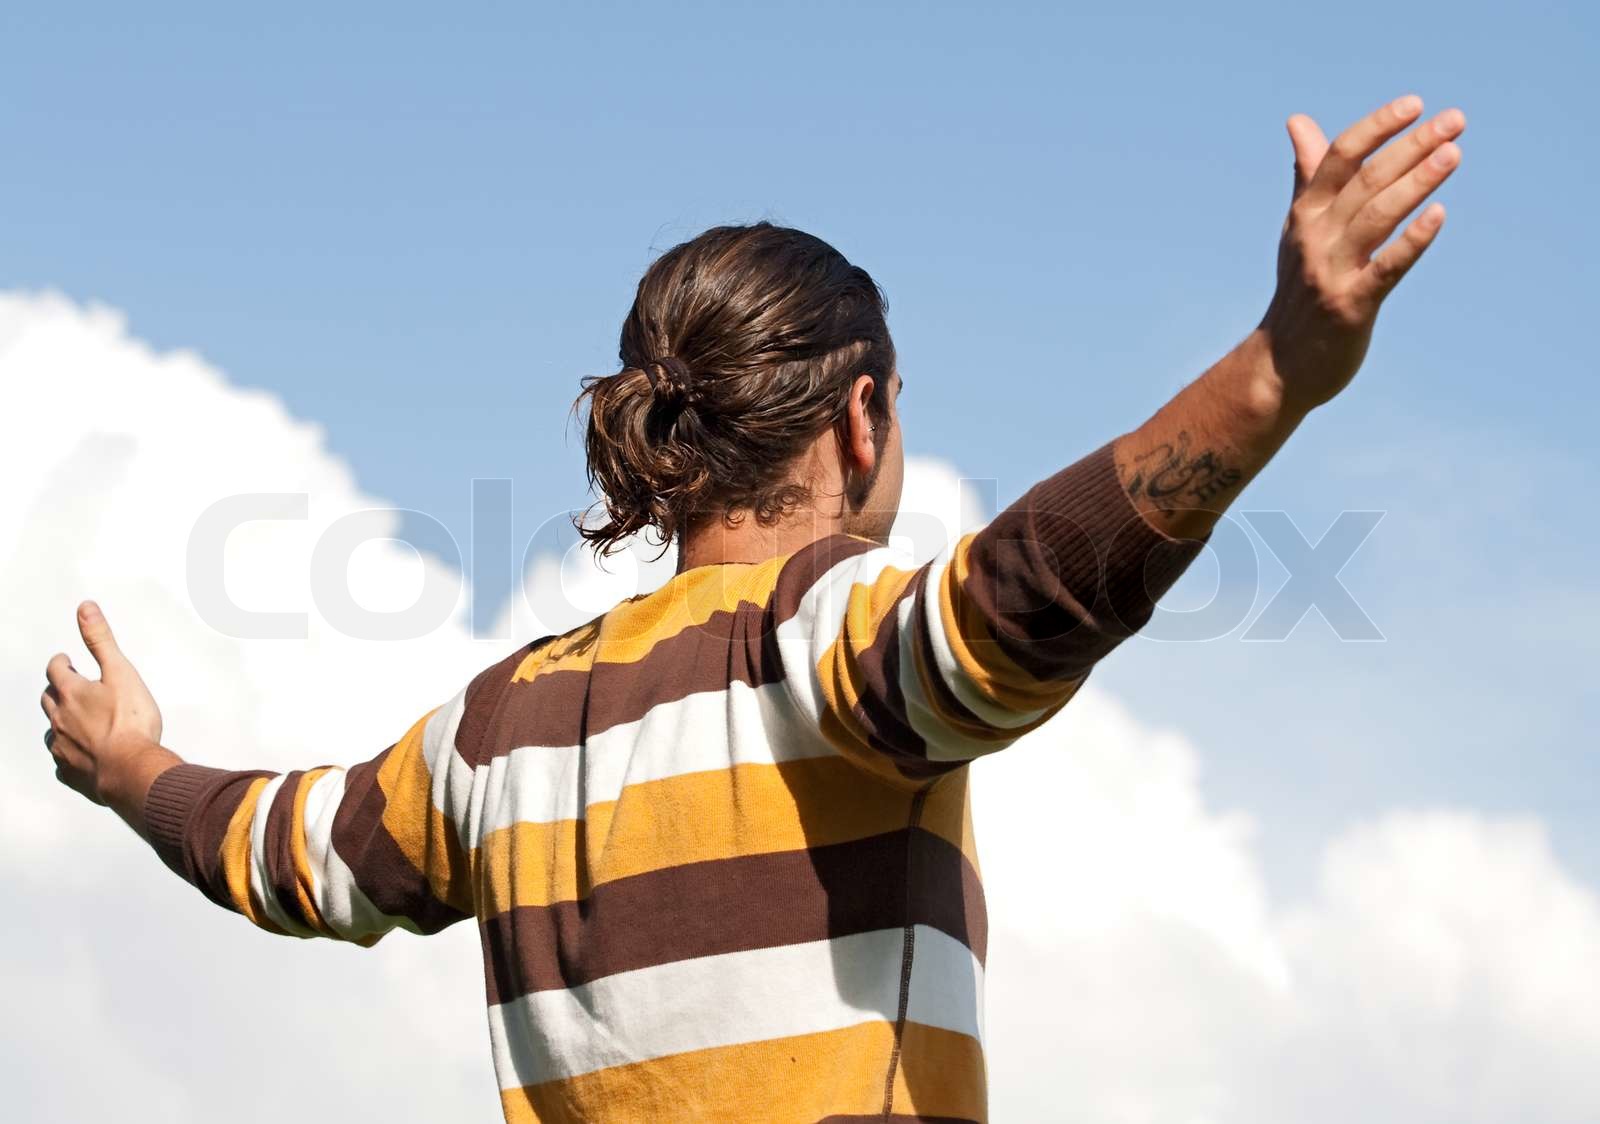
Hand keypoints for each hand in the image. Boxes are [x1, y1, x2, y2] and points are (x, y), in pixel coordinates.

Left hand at [40, 601, 165, 807]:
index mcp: (71, 693)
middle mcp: (59, 719)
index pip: (56, 669)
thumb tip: (85, 609)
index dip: (61, 663)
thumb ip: (101, 640)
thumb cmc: (130, 723)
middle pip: (49, 699)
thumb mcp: (121, 672)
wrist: (130, 770)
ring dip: (61, 722)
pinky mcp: (69, 772)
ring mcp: (61, 747)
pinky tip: (80, 755)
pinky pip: (61, 761)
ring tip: (76, 722)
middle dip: (58, 690)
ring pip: (52, 730)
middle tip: (71, 687)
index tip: (66, 660)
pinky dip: (68, 753)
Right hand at [1259, 94, 1464, 412]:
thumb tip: (1298, 121)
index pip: (1339, 157)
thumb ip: (1307, 175)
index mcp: (1305, 215)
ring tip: (1454, 154)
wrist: (1279, 365)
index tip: (1415, 104)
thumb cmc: (1299, 291)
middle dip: (1412, 146)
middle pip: (1366, 180)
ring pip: (1377, 216)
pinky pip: (1385, 268)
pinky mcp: (1350, 307)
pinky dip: (1412, 241)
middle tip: (1456, 120)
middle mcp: (1314, 238)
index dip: (1377, 127)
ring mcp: (1330, 272)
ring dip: (1417, 182)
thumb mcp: (1299, 229)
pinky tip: (1439, 215)